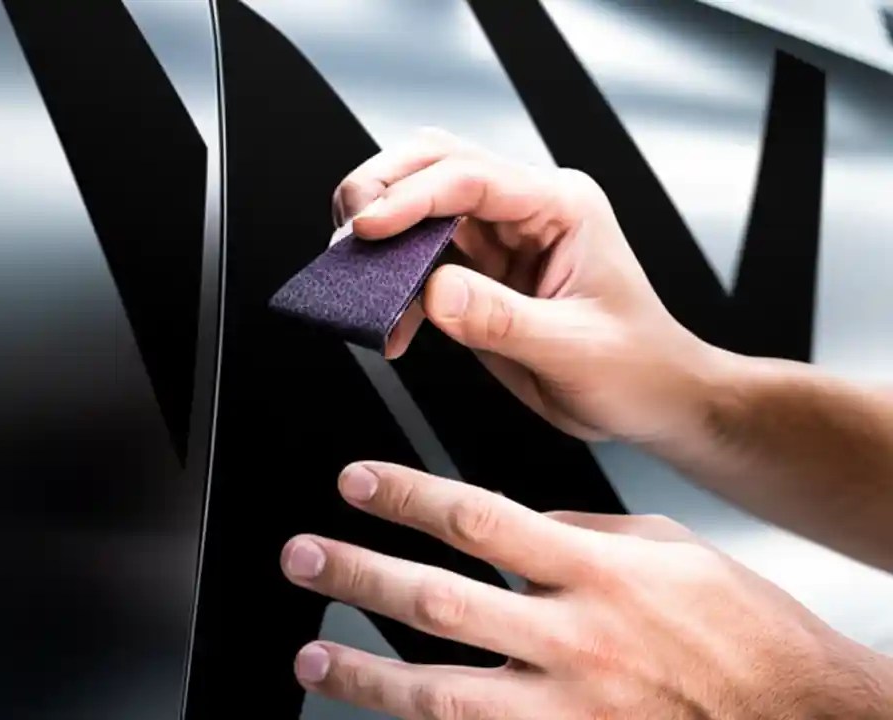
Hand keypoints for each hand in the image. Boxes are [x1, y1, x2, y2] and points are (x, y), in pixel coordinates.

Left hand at [281, 462, 892, 718]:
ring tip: (311, 656)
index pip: (478, 520)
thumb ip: (584, 535)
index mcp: (598, 572)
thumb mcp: (671, 552)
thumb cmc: (743, 631)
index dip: (406, 497)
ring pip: (443, 691)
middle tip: (301, 557)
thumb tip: (512, 528)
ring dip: (366, 673)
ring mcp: (570, 709)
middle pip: (440, 600)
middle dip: (358, 576)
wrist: (805, 719)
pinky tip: (385, 719)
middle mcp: (576, 638)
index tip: (354, 482)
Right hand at [331, 128, 717, 442]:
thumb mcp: (573, 349)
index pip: (472, 178)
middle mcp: (526, 209)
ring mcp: (498, 238)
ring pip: (417, 206)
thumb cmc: (635, 368)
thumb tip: (434, 293)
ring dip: (378, 236)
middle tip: (346, 236)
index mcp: (561, 206)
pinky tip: (387, 324)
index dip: (412, 198)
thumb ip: (500, 319)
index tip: (368, 227)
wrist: (650, 399)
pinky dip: (391, 284)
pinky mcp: (476, 272)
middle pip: (435, 165)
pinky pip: (417, 260)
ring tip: (352, 275)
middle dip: (380, 191)